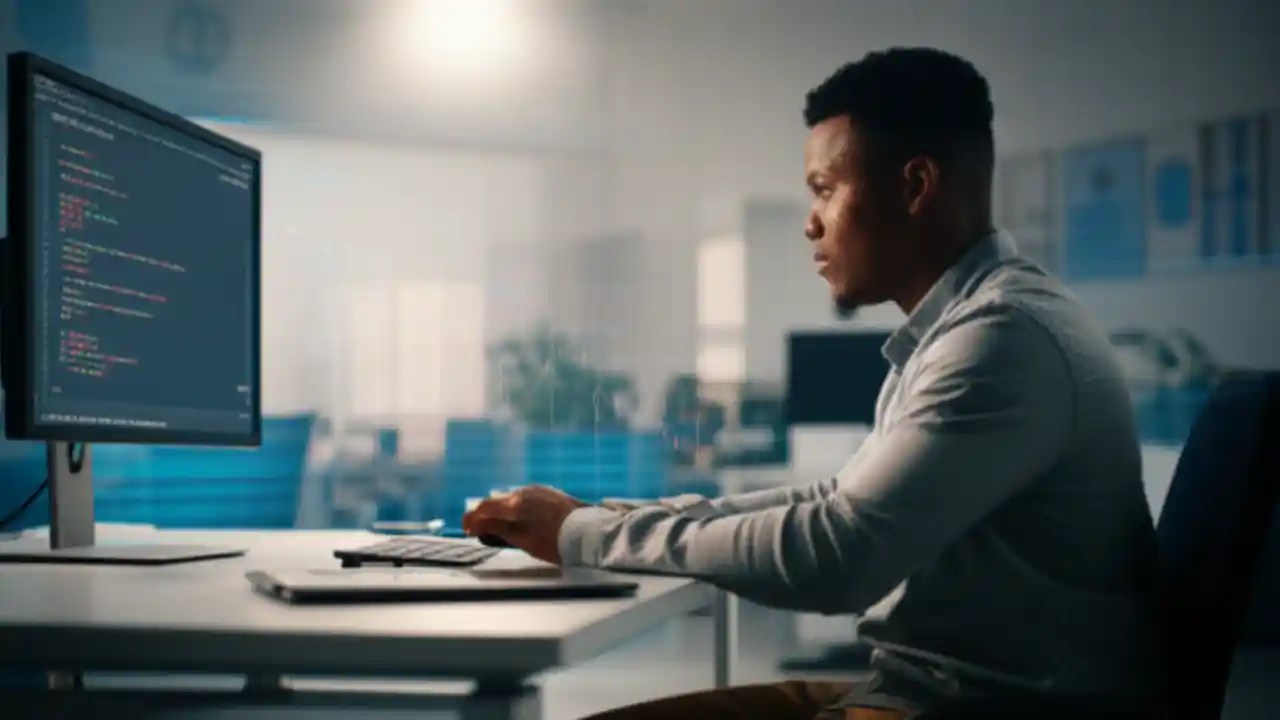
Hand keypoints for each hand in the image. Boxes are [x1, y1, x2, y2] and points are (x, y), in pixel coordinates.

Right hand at [461, 486, 587, 563]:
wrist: (589, 533)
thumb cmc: (557, 541)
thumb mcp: (523, 541)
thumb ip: (499, 530)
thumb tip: (481, 525)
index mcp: (516, 504)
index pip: (485, 508)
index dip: (472, 518)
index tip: (467, 529)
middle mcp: (525, 492)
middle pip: (497, 501)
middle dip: (486, 515)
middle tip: (480, 530)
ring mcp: (539, 490)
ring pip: (512, 499)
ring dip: (503, 511)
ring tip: (500, 528)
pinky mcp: (550, 493)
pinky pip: (526, 498)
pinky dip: (517, 508)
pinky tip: (520, 520)